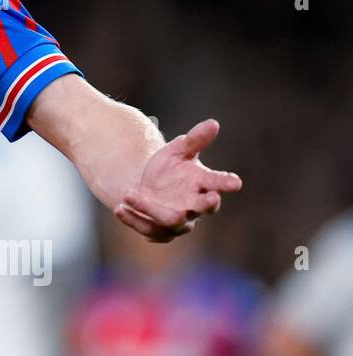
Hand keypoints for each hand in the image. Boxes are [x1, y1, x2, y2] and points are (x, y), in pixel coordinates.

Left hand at [115, 119, 241, 242]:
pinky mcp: (160, 232)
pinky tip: (119, 209)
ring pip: (171, 220)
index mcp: (204, 185)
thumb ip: (195, 139)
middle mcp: (195, 206)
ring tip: (128, 195)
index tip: (236, 182)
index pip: (218, 183)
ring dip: (150, 209)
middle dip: (203, 205)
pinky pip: (149, 230)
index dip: (226, 183)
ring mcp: (179, 221)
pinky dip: (133, 220)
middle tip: (207, 199)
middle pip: (202, 208)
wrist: (147, 184)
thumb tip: (213, 123)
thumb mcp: (178, 150)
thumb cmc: (170, 166)